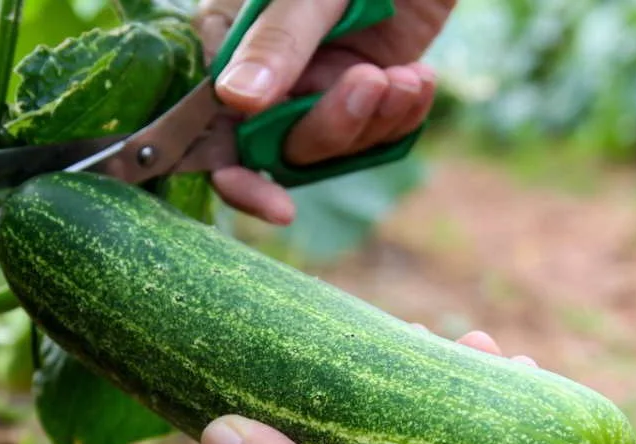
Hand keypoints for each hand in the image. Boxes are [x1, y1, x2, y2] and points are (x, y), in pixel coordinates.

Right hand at [194, 0, 453, 224]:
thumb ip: (278, 43)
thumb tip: (235, 104)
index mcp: (231, 44)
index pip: (214, 130)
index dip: (239, 178)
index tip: (276, 208)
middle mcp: (269, 74)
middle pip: (283, 146)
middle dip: (333, 127)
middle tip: (372, 83)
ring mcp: (319, 81)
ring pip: (336, 143)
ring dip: (377, 119)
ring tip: (407, 77)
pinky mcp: (367, 82)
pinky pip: (378, 129)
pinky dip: (403, 113)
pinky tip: (420, 80)